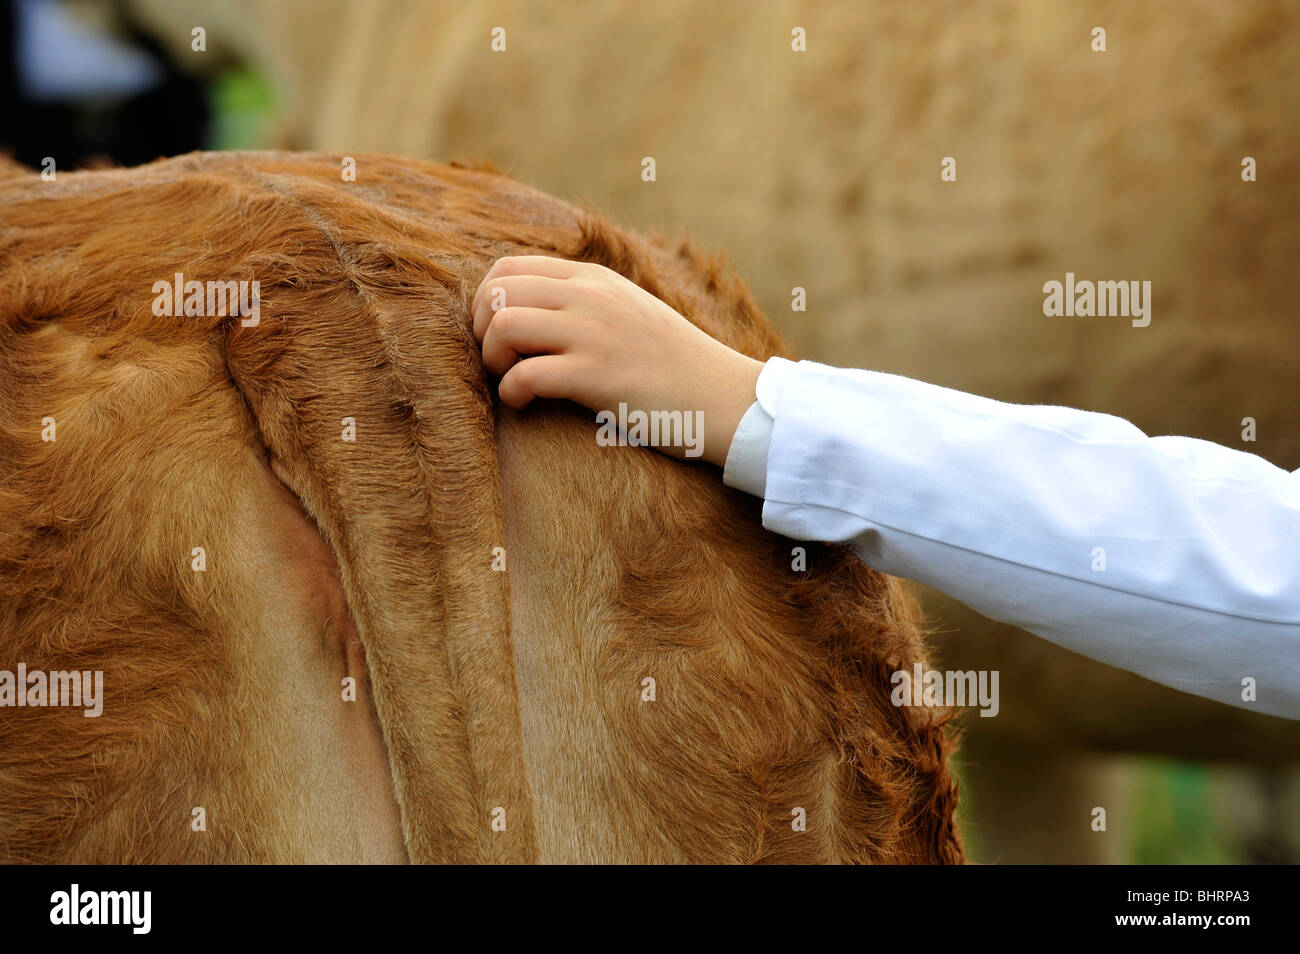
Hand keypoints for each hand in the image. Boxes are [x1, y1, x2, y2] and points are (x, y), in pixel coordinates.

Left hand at [472, 256, 762, 466]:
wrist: (725, 398)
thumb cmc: (676, 367)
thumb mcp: (631, 313)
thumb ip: (588, 303)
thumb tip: (534, 313)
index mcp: (595, 279)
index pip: (509, 268)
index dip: (486, 303)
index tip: (498, 338)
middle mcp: (591, 297)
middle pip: (496, 291)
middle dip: (480, 329)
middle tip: (498, 361)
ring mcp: (594, 334)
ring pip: (502, 324)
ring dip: (492, 358)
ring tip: (510, 380)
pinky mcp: (597, 376)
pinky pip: (524, 374)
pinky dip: (510, 392)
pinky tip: (524, 404)